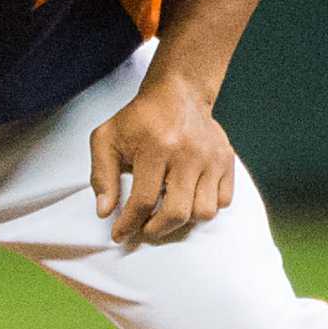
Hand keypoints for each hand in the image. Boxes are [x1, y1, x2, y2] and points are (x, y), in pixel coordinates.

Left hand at [89, 74, 235, 243]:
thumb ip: (101, 176)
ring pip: (203, 212)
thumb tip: (104, 212)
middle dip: (156, 229)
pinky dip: (205, 206)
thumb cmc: (139, 119)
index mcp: (156, 147)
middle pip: (177, 213)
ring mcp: (211, 157)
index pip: (143, 201)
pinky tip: (187, 197)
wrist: (178, 93)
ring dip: (183, 220)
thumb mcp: (106, 139)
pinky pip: (223, 201)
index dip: (129, 224)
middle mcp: (188, 154)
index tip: (120, 234)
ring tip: (166, 210)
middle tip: (144, 228)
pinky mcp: (226, 160)